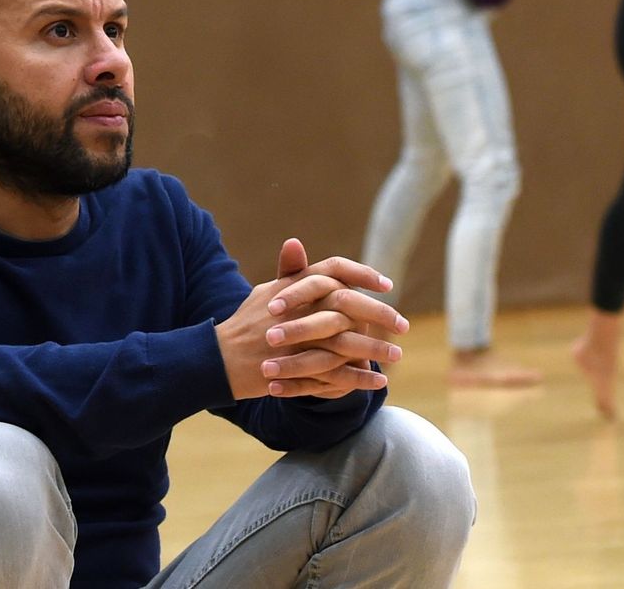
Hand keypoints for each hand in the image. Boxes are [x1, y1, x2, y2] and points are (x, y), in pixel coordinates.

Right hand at [217, 242, 400, 399]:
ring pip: (345, 342)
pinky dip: (358, 379)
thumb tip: (296, 242)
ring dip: (374, 349)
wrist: (220, 359)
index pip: (334, 270)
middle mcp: (297, 310)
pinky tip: (378, 382)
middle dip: (379, 315)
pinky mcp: (295, 369)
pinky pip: (335, 374)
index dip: (362, 274)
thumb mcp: (266, 291)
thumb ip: (289, 271)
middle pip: (347, 306)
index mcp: (293, 287)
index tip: (386, 285)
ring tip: (396, 355)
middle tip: (403, 325)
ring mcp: (296, 341)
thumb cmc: (247, 323)